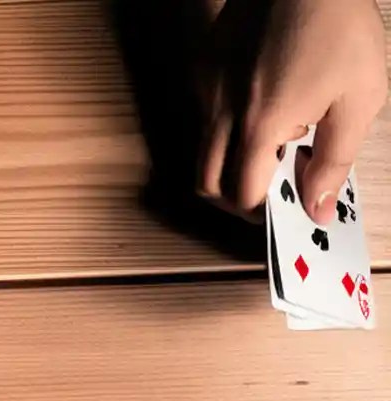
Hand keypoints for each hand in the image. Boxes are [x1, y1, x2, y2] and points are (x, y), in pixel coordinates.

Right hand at [199, 0, 386, 222]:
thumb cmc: (340, 26)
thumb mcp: (359, 97)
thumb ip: (335, 160)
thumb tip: (316, 209)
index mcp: (261, 123)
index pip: (242, 194)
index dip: (266, 213)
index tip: (291, 212)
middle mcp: (220, 111)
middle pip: (206, 184)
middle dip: (236, 200)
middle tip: (274, 196)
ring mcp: (205, 90)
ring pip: (203, 151)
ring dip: (234, 162)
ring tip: (279, 141)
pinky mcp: (201, 70)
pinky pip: (206, 117)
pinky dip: (229, 130)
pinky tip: (267, 103)